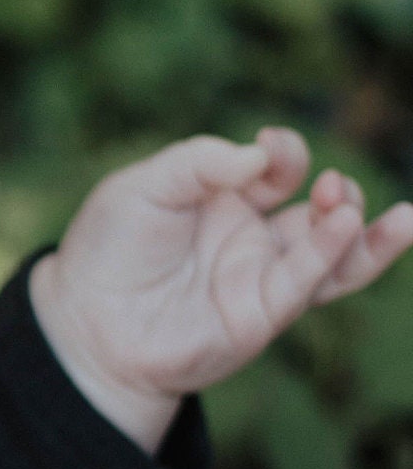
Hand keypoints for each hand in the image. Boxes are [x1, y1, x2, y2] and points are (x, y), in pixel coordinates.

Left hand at [31, 130, 412, 452]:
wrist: (86, 323)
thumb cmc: (108, 250)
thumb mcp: (144, 186)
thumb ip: (198, 162)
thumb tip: (257, 156)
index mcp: (222, 198)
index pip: (275, 169)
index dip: (284, 152)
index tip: (267, 146)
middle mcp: (249, 238)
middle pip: (319, 210)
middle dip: (338, 193)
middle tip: (333, 184)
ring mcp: (260, 278)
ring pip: (333, 254)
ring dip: (366, 234)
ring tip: (401, 216)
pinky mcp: (262, 315)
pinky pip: (308, 284)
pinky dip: (335, 255)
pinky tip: (351, 226)